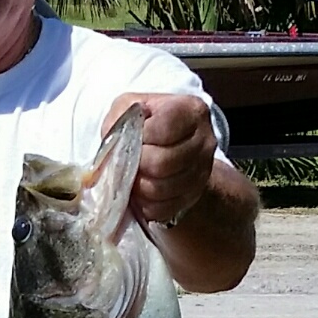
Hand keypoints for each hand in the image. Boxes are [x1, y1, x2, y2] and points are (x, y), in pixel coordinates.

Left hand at [103, 93, 216, 225]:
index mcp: (190, 110)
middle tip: (128, 161)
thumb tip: (113, 148)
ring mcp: (202, 170)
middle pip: (164, 162)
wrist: (167, 147)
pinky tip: (140, 192)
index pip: (165, 127)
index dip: (142, 136)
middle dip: (136, 165)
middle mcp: (204, 140)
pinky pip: (164, 208)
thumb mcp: (127, 109)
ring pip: (163, 188)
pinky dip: (145, 203)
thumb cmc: (143, 124)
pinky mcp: (193, 195)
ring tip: (132, 176)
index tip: (132, 136)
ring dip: (139, 186)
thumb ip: (118, 120)